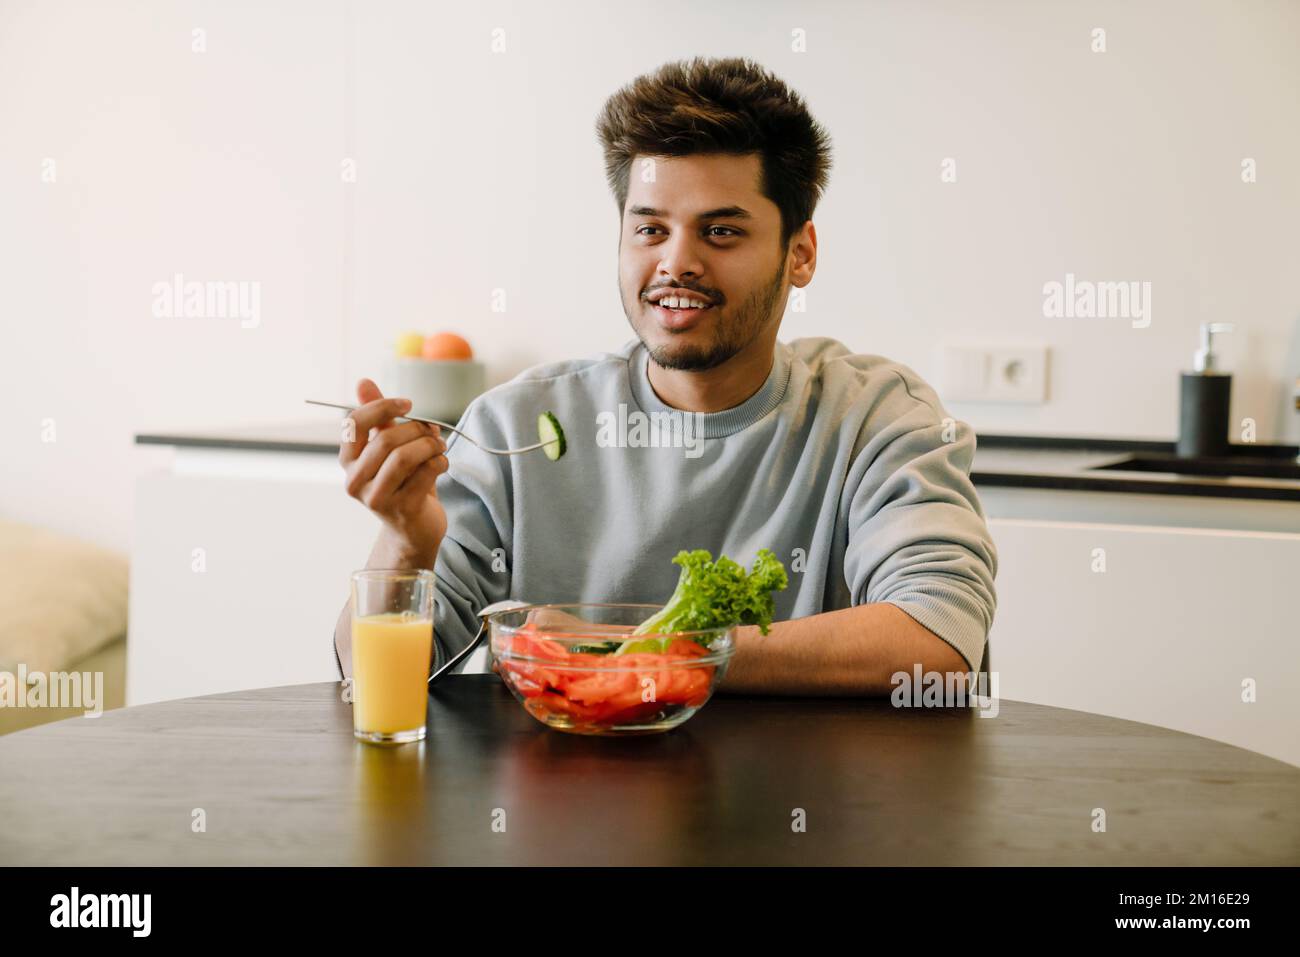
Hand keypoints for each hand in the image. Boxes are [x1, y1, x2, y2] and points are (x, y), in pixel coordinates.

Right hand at [338, 378, 447, 559]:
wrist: (414, 528)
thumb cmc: (402, 482)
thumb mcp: (389, 447)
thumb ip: (378, 417)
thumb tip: (363, 382)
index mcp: (347, 461)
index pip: (354, 423)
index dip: (382, 406)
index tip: (408, 404)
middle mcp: (355, 481)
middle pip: (385, 440)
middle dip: (415, 429)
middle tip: (432, 431)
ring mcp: (376, 498)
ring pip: (404, 457)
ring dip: (429, 445)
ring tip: (440, 446)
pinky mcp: (402, 510)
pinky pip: (425, 473)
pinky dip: (440, 462)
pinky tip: (442, 463)